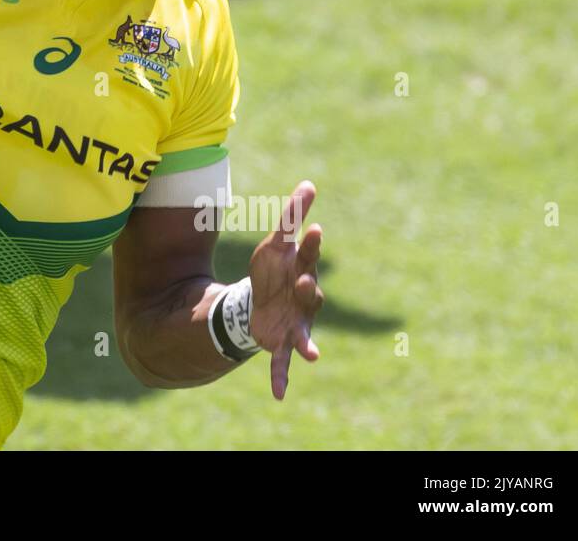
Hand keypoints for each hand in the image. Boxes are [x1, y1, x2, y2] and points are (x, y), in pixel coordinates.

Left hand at [249, 180, 323, 400]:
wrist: (264, 302)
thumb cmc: (276, 270)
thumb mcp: (277, 241)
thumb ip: (292, 215)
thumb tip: (309, 183)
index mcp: (302, 270)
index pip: (308, 255)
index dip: (311, 243)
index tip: (313, 229)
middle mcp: (305, 299)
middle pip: (309, 293)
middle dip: (307, 289)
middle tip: (302, 282)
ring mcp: (296, 322)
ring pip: (304, 331)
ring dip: (306, 341)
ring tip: (312, 354)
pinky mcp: (282, 342)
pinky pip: (283, 362)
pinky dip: (281, 377)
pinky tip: (278, 395)